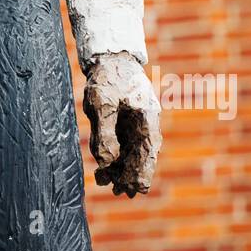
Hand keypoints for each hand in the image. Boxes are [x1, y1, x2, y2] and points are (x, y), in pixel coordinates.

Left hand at [83, 51, 161, 197]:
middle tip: (118, 192)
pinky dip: (114, 158)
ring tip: (105, 182)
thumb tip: (108, 162)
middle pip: (141, 157)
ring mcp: (135, 124)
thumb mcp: (102, 103)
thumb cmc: (108, 77)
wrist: (109, 58)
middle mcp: (145, 124)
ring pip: (131, 153)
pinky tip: (103, 171)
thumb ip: (105, 132)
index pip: (148, 152)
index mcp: (147, 118)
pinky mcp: (125, 124)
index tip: (134, 189)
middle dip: (130, 175)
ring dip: (120, 169)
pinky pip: (122, 146)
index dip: (141, 172)